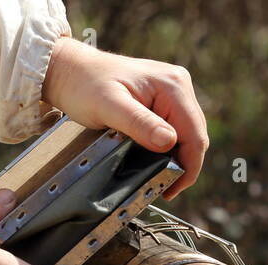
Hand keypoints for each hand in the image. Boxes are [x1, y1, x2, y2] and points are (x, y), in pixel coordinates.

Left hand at [41, 37, 207, 198]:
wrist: (72, 71)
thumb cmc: (85, 84)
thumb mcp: (109, 107)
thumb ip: (139, 124)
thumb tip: (169, 142)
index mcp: (173, 86)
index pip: (194, 135)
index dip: (188, 168)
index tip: (171, 190)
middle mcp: (178, 85)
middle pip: (195, 136)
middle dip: (183, 165)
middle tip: (165, 188)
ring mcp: (173, 92)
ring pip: (187, 135)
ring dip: (176, 158)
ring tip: (160, 177)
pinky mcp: (165, 100)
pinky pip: (176, 130)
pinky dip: (169, 149)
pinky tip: (157, 160)